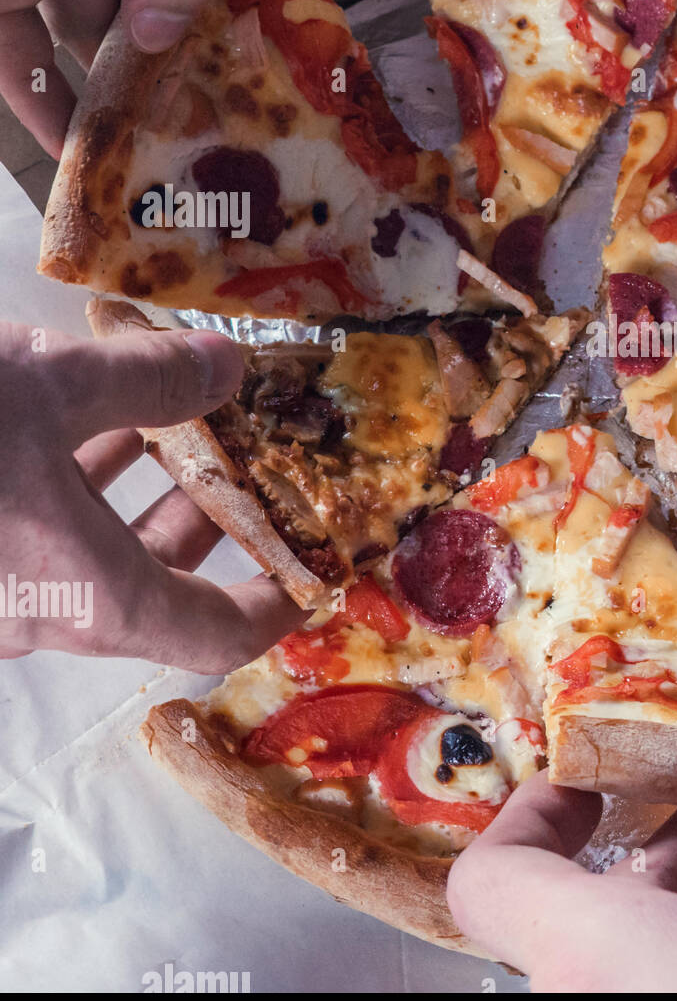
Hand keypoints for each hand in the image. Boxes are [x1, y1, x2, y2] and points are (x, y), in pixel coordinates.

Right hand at [0, 322, 301, 670]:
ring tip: (181, 421)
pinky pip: (37, 536)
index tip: (316, 563)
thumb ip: (149, 378)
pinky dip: (76, 484)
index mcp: (91, 600)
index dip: (277, 601)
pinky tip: (92, 419)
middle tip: (254, 452)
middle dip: (214, 512)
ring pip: (93, 552)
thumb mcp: (51, 386)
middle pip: (160, 582)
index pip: (215, 635)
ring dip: (143, 490)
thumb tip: (226, 365)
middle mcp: (41, 616)